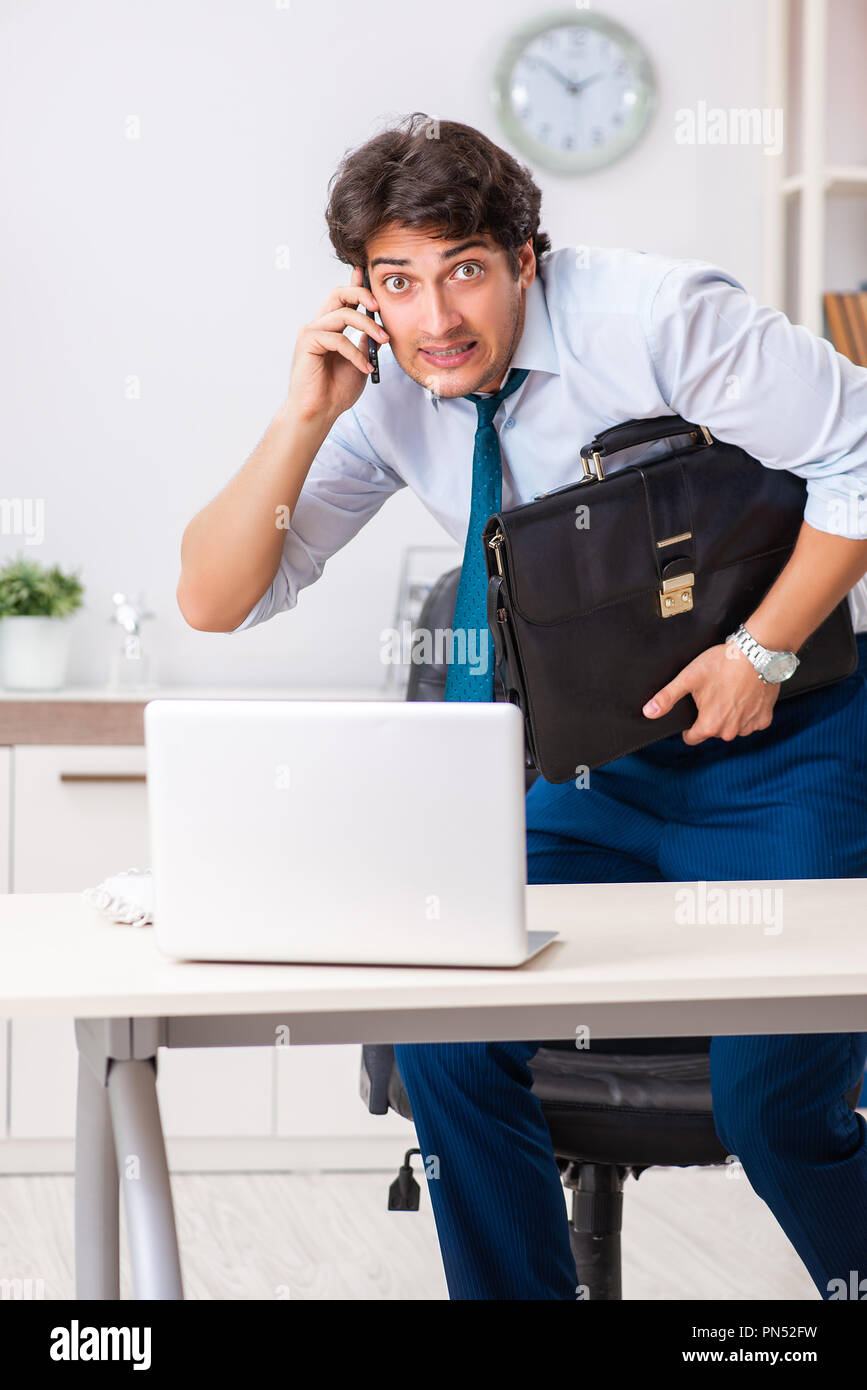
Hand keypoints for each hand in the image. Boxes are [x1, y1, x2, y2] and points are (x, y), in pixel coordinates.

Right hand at [285, 264, 388, 424]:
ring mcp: (312, 333)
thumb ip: (365, 343)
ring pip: (342, 314)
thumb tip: (377, 328)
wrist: (319, 412)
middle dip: (360, 294)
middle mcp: (319, 326)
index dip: (355, 284)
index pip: (342, 299)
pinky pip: (337, 339)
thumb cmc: (336, 391)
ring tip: (383, 340)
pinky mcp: (308, 343)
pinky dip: (355, 353)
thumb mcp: (359, 362)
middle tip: (379, 307)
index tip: (366, 273)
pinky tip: (364, 367)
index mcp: (331, 329)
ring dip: (367, 325)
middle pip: (338, 294)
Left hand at [641, 642, 779, 744]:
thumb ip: (667, 697)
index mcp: (709, 725)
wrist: (756, 653)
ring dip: (730, 716)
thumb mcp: (688, 678)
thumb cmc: (722, 664)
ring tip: (730, 693)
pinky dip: (748, 713)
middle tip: (714, 694)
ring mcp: (749, 726)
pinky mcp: (764, 718)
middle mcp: (730, 731)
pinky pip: (751, 722)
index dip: (689, 726)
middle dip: (711, 717)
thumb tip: (649, 712)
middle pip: (713, 731)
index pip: (692, 738)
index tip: (694, 710)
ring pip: (733, 728)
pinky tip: (745, 696)